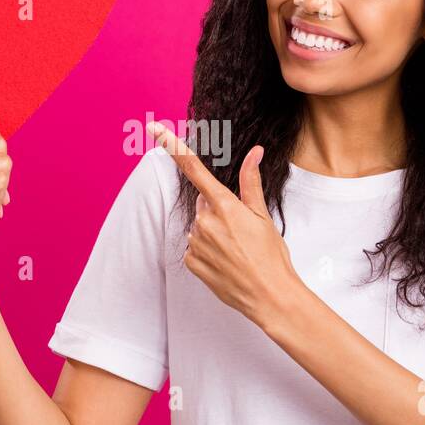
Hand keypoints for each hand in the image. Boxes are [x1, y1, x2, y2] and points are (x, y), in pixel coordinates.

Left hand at [147, 121, 300, 328]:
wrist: (269, 296)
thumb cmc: (271, 256)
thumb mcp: (262, 216)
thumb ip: (250, 182)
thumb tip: (255, 152)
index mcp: (223, 205)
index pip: (192, 168)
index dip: (171, 146)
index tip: (154, 128)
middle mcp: (204, 222)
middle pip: (204, 204)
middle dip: (218, 210)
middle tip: (241, 231)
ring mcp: (196, 243)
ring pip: (200, 227)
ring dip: (214, 233)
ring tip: (236, 250)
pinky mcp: (191, 262)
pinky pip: (195, 247)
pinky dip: (207, 251)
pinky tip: (226, 261)